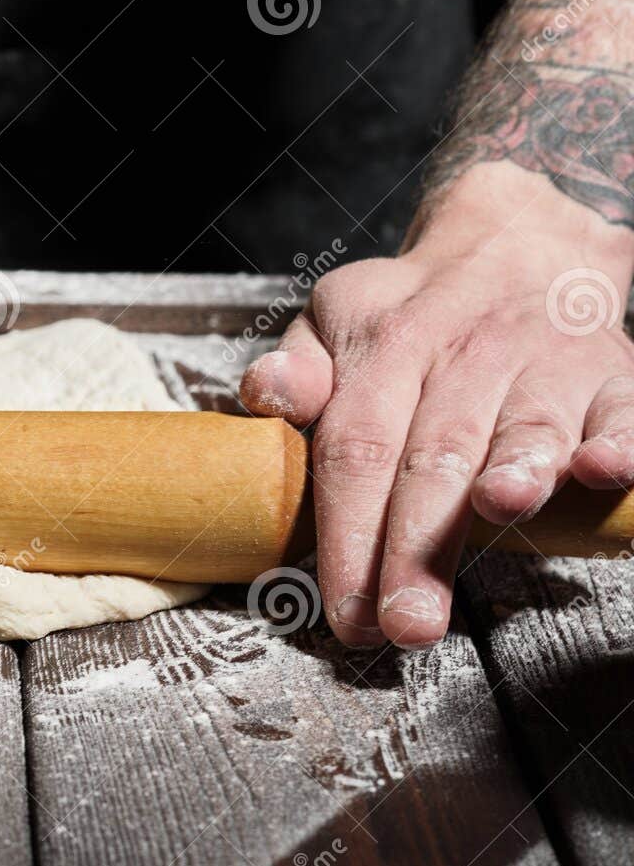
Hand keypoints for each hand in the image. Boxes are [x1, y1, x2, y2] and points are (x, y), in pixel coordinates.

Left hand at [239, 165, 633, 648]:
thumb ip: (296, 369)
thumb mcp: (331, 321)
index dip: (348, 534)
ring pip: (525, 426)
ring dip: (517, 472)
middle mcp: (463, 353)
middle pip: (433, 457)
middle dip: (419, 545)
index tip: (345, 609)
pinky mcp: (613, 372)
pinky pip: (622, 409)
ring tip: (500, 514)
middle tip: (406, 622)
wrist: (516, 244)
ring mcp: (542, 362)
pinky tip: (605, 472)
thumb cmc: (410, 311)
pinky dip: (620, 441)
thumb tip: (266, 394)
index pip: (357, 449)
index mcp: (385, 349)